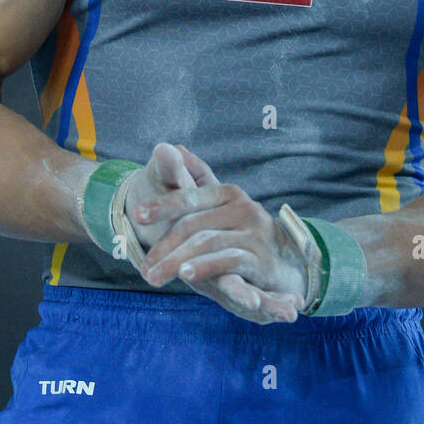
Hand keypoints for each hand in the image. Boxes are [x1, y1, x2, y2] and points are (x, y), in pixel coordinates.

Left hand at [125, 144, 304, 322]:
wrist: (287, 262)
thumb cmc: (243, 234)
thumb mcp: (219, 208)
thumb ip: (196, 180)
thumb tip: (173, 147)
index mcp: (228, 193)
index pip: (190, 197)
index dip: (162, 205)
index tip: (137, 215)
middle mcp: (242, 207)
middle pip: (194, 223)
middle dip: (164, 246)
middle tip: (143, 268)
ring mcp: (253, 232)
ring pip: (207, 242)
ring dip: (177, 261)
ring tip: (155, 276)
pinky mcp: (261, 258)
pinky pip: (228, 260)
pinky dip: (205, 267)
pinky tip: (187, 275)